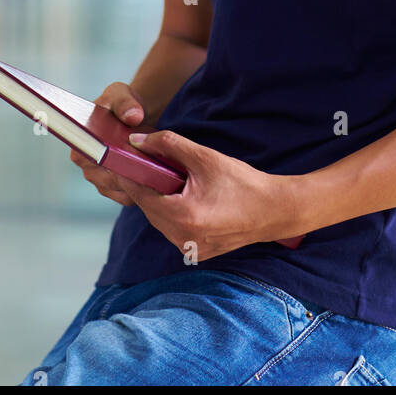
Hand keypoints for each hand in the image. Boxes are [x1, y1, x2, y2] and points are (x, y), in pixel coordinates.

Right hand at [69, 82, 147, 208]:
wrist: (133, 117)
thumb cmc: (121, 105)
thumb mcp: (121, 95)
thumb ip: (125, 103)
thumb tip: (133, 116)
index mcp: (80, 144)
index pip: (94, 159)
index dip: (113, 159)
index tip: (131, 155)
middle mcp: (86, 167)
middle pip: (109, 177)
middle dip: (130, 171)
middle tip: (151, 161)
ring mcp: (101, 182)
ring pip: (121, 189)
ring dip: (138, 181)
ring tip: (156, 167)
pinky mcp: (116, 191)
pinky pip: (130, 196)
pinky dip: (143, 189)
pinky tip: (156, 177)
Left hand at [118, 129, 298, 262]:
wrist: (274, 210)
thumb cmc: (242, 183)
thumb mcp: (204, 157)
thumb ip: (168, 145)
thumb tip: (138, 141)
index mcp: (181, 216)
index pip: (140, 194)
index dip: (129, 175)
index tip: (121, 159)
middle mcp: (181, 238)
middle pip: (148, 208)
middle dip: (144, 186)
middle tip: (143, 164)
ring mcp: (189, 249)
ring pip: (160, 220)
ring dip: (158, 199)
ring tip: (165, 177)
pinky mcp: (197, 252)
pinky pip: (173, 229)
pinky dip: (172, 212)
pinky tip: (181, 196)